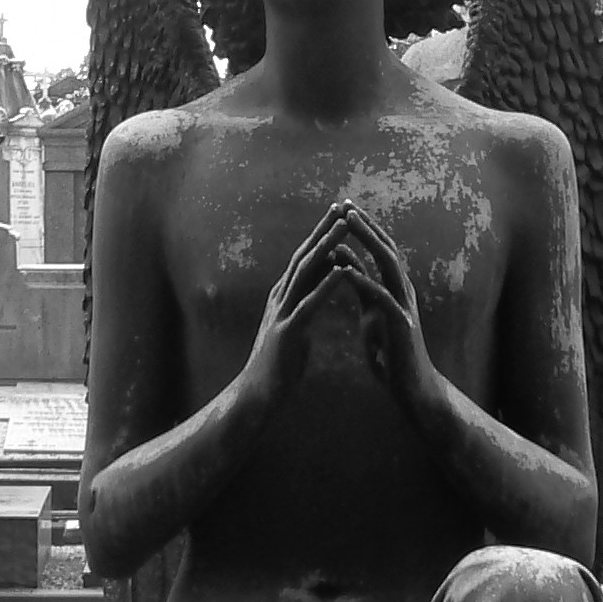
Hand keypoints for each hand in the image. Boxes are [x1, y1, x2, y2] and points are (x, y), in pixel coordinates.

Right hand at [241, 203, 355, 410]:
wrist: (257, 395)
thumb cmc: (280, 363)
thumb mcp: (297, 324)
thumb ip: (309, 298)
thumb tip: (329, 273)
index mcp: (283, 295)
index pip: (305, 257)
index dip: (321, 233)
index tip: (340, 212)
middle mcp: (280, 297)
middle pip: (304, 255)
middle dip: (324, 230)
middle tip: (342, 206)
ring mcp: (282, 313)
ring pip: (305, 272)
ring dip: (326, 246)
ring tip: (344, 227)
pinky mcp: (288, 332)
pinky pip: (310, 303)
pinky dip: (327, 284)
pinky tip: (344, 270)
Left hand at [329, 202, 440, 420]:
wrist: (410, 385)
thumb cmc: (388, 349)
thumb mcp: (369, 309)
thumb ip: (358, 283)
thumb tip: (340, 254)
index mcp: (393, 285)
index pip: (380, 247)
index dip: (363, 226)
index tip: (343, 206)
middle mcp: (402, 289)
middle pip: (386, 247)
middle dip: (365, 224)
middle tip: (346, 204)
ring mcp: (404, 305)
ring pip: (388, 264)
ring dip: (368, 241)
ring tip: (348, 223)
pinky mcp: (401, 324)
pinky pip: (382, 297)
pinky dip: (363, 281)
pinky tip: (345, 271)